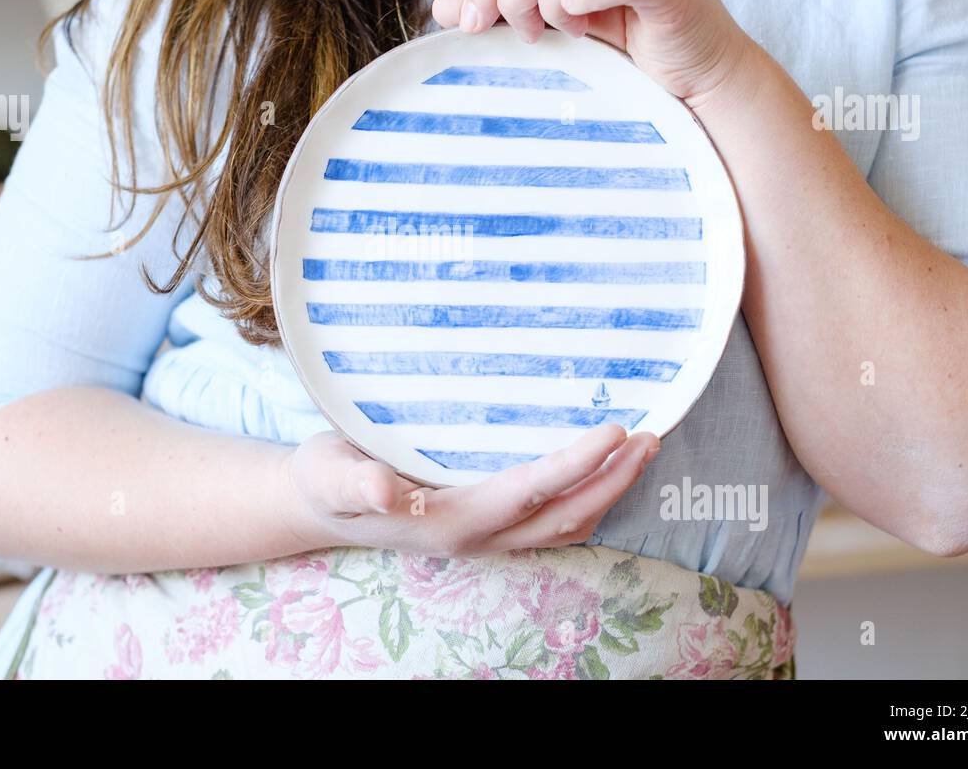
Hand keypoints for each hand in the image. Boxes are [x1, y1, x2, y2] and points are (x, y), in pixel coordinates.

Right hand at [280, 426, 658, 557]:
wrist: (315, 505)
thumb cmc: (325, 482)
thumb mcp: (330, 475)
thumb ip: (356, 484)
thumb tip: (386, 492)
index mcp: (447, 520)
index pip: (526, 493)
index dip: (574, 467)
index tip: (614, 433)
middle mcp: (476, 535)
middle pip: (563, 519)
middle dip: (612, 484)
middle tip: (651, 438)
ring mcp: (485, 534)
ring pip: (564, 525)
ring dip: (609, 492)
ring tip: (642, 449)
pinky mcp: (486, 521)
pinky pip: (550, 518)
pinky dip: (586, 494)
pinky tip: (601, 464)